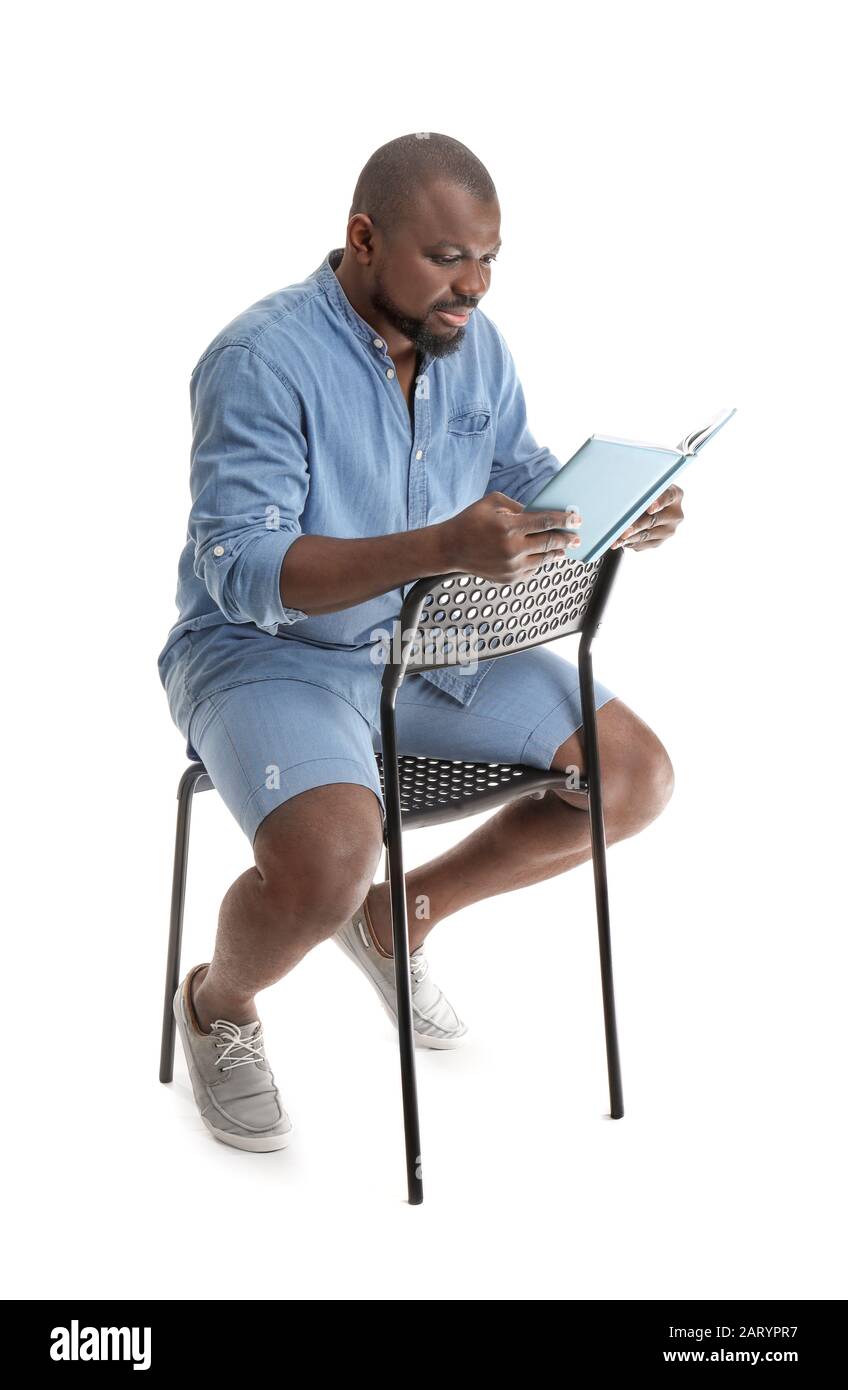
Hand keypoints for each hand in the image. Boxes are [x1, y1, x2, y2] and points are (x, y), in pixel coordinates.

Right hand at [438, 492, 582, 583]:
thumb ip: (518, 506)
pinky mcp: (509, 578)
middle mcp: (512, 548)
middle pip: (549, 542)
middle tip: (577, 537)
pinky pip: (532, 570)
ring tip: (563, 548)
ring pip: (543, 559)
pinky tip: (542, 556)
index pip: (545, 522)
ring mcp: (511, 566)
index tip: (576, 520)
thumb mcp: (492, 502)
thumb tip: (539, 513)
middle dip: (566, 539)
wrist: (450, 549)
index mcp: (509, 526)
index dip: (564, 520)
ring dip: (556, 552)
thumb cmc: (470, 521)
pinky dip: (539, 562)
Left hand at [610, 484, 684, 550]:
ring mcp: (669, 530)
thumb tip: (624, 503)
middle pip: (655, 520)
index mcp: (675, 495)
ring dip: (630, 538)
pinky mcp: (659, 541)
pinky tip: (620, 541)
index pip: (668, 497)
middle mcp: (675, 514)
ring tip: (616, 539)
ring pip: (647, 535)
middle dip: (637, 525)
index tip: (650, 508)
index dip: (659, 502)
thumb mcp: (646, 487)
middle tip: (624, 530)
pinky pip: (643, 544)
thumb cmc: (645, 491)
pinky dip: (630, 543)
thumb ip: (641, 492)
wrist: (647, 504)